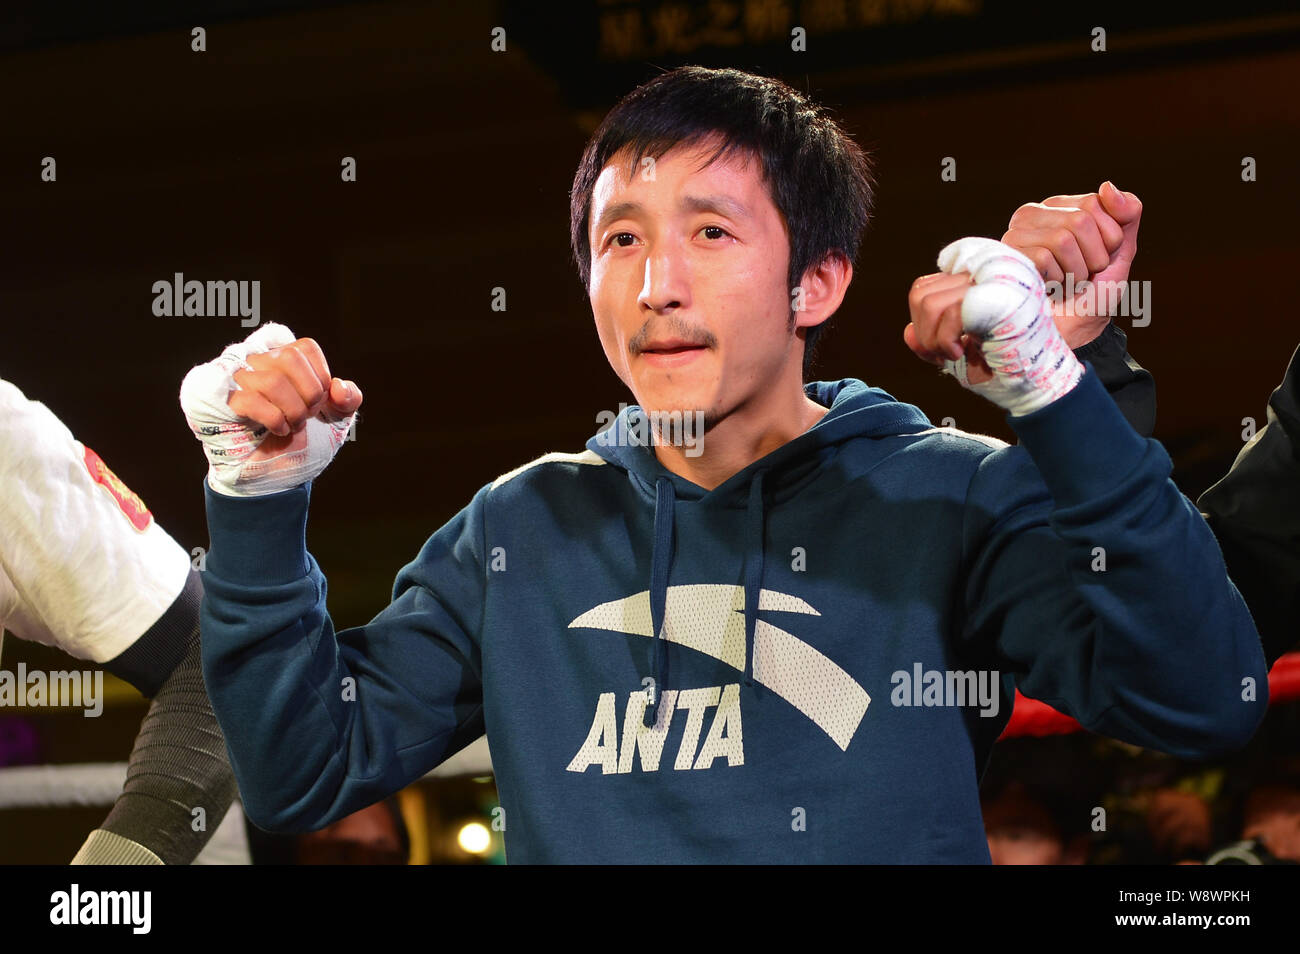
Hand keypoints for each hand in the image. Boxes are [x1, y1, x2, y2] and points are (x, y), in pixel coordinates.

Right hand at [180, 323, 362, 496]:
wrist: (277, 477)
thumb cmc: (303, 443)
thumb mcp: (336, 420)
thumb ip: (348, 399)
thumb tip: (339, 388)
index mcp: (284, 358)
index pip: (306, 348)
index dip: (320, 378)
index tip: (319, 403)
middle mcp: (257, 361)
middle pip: (289, 358)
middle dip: (309, 394)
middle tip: (306, 416)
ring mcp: (236, 380)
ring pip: (272, 380)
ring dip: (293, 411)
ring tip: (293, 426)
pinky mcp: (221, 402)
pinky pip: (250, 400)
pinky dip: (274, 419)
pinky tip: (278, 430)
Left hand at [905, 238, 1083, 416]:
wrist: (1038, 385)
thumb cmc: (1002, 368)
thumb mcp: (956, 351)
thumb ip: (929, 339)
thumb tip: (907, 332)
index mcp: (977, 276)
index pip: (924, 288)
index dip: (922, 324)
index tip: (943, 349)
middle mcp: (987, 269)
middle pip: (919, 294)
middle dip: (925, 335)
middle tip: (949, 355)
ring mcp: (994, 278)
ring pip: (928, 303)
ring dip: (934, 340)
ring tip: (957, 354)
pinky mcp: (999, 293)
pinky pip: (949, 313)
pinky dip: (946, 342)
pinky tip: (964, 353)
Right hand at [1002, 182, 1141, 347]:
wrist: (1075, 333)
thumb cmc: (1094, 293)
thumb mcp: (1121, 250)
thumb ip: (1126, 214)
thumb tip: (1107, 187)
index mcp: (1060, 208)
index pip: (1095, 203)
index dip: (1109, 236)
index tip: (1100, 259)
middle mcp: (1032, 216)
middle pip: (1080, 220)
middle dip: (1094, 256)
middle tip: (1083, 275)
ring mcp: (1015, 236)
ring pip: (1062, 238)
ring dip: (1075, 272)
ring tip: (1065, 283)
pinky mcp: (1005, 258)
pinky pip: (1044, 258)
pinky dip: (1056, 281)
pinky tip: (1047, 289)